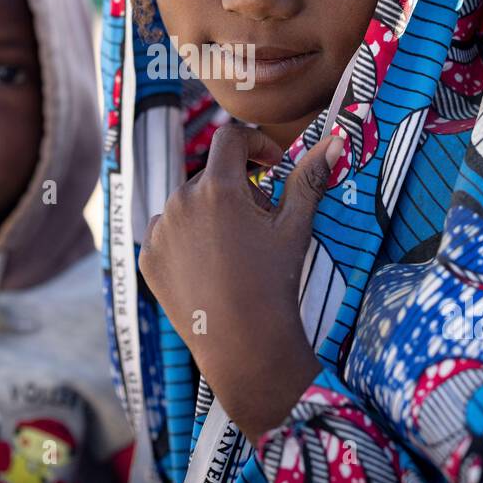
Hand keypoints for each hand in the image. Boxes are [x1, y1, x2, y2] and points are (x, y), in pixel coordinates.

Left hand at [138, 123, 343, 438]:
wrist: (243, 343)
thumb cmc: (274, 281)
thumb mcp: (295, 227)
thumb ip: (309, 178)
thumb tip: (335, 141)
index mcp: (218, 188)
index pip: (231, 139)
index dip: (255, 143)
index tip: (271, 164)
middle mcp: (181, 201)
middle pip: (211, 176)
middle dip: (238, 190)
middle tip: (261, 226)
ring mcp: (160, 230)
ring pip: (189, 204)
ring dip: (211, 214)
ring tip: (234, 252)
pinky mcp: (148, 256)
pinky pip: (168, 233)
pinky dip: (187, 240)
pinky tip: (210, 268)